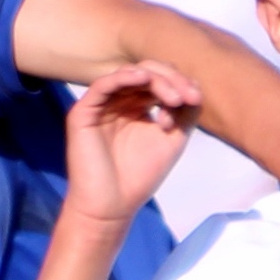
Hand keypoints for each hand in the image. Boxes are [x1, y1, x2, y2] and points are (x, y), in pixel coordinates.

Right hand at [62, 61, 201, 226]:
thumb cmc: (140, 177)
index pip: (160, 81)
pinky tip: (143, 80)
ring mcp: (101, 105)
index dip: (179, 83)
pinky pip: (103, 85)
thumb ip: (185, 112)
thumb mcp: (173, 139)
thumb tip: (195, 85)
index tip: (195, 100)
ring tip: (173, 98)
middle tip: (187, 98)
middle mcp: (119, 101)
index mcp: (138, 106)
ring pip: (128, 75)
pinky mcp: (84, 112)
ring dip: (154, 80)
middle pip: (146, 72)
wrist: (112, 206)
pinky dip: (123, 77)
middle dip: (171, 80)